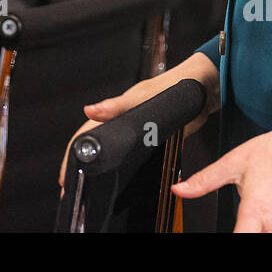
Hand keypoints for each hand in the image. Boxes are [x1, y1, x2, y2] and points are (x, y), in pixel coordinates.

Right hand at [60, 51, 218, 187]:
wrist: (205, 87)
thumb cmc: (174, 86)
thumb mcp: (142, 98)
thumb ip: (116, 106)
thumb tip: (89, 110)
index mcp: (117, 109)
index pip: (86, 131)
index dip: (73, 151)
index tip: (66, 174)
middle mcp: (124, 118)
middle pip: (95, 141)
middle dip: (80, 162)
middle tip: (71, 185)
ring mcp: (138, 127)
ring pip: (111, 147)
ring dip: (99, 165)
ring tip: (88, 185)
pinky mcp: (153, 135)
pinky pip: (131, 151)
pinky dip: (120, 164)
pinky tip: (119, 176)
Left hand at [173, 128, 271, 232]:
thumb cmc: (271, 155)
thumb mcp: (233, 162)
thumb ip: (204, 180)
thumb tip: (179, 189)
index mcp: (256, 209)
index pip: (241, 238)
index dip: (230, 240)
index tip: (216, 235)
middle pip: (255, 242)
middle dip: (241, 234)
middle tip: (235, 224)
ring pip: (269, 243)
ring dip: (254, 235)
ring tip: (245, 225)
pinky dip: (268, 234)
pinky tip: (261, 227)